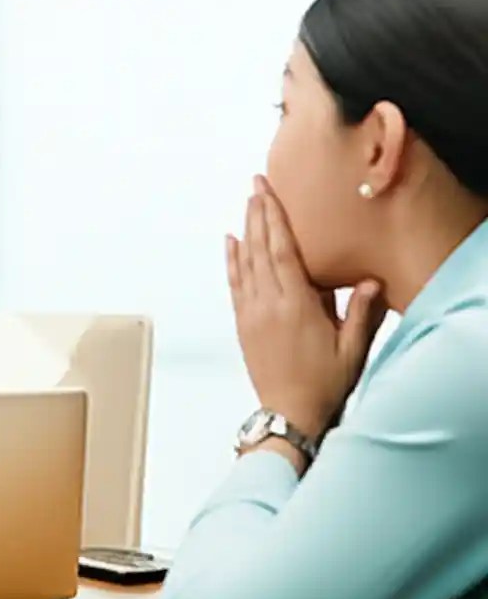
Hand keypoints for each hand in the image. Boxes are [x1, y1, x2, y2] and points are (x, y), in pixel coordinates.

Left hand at [227, 176, 387, 440]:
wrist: (289, 414)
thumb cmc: (323, 384)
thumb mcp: (352, 349)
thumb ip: (360, 313)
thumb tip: (367, 280)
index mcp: (295, 306)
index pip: (281, 251)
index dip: (274, 218)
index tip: (268, 192)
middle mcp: (267, 305)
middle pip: (260, 249)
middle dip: (258, 214)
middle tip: (256, 184)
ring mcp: (251, 314)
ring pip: (245, 263)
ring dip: (246, 231)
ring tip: (247, 204)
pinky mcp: (243, 325)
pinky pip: (235, 284)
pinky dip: (232, 261)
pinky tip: (231, 243)